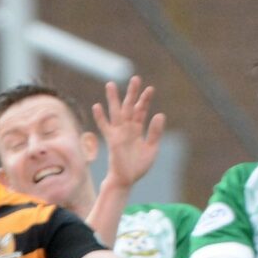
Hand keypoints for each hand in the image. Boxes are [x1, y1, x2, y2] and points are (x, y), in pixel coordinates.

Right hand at [92, 76, 166, 193]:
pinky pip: (105, 127)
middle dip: (132, 93)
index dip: (145, 100)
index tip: (150, 88)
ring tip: (110, 85)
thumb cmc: (138, 165)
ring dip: (113, 99)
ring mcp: (118, 133)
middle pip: (129, 107)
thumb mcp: (152, 148)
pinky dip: (100, 117)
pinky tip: (97, 106)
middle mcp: (127, 128)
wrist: (127, 179)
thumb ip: (155, 132)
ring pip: (116, 112)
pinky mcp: (112, 140)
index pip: (141, 111)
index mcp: (137, 129)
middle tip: (135, 78)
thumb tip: (160, 114)